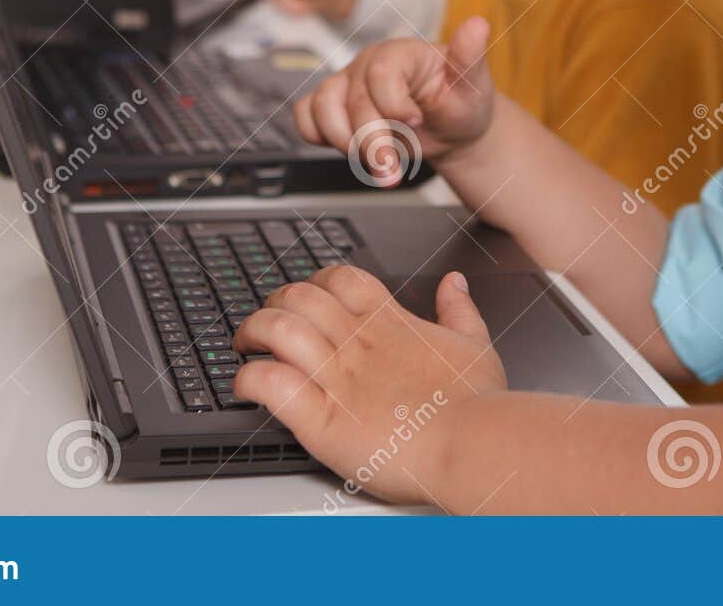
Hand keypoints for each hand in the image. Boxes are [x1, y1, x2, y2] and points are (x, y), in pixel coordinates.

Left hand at [232, 266, 506, 504]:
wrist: (474, 444)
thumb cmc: (478, 404)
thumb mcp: (475, 343)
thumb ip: (459, 309)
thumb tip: (454, 282)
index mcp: (390, 324)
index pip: (340, 278)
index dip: (315, 281)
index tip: (306, 297)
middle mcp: (358, 343)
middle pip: (300, 295)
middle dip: (274, 302)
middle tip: (265, 322)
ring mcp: (337, 378)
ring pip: (277, 328)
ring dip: (252, 331)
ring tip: (245, 346)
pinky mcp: (320, 420)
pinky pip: (269, 383)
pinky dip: (247, 378)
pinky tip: (245, 386)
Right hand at [294, 17, 495, 185]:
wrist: (452, 128)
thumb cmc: (462, 102)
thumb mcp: (475, 84)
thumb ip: (471, 57)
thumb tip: (478, 26)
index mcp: (401, 53)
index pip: (380, 73)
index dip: (393, 104)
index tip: (416, 120)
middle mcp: (369, 64)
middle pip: (354, 102)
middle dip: (372, 143)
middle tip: (393, 171)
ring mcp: (347, 84)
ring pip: (322, 107)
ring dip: (345, 144)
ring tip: (376, 166)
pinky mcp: (334, 105)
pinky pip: (306, 115)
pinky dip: (317, 136)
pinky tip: (349, 150)